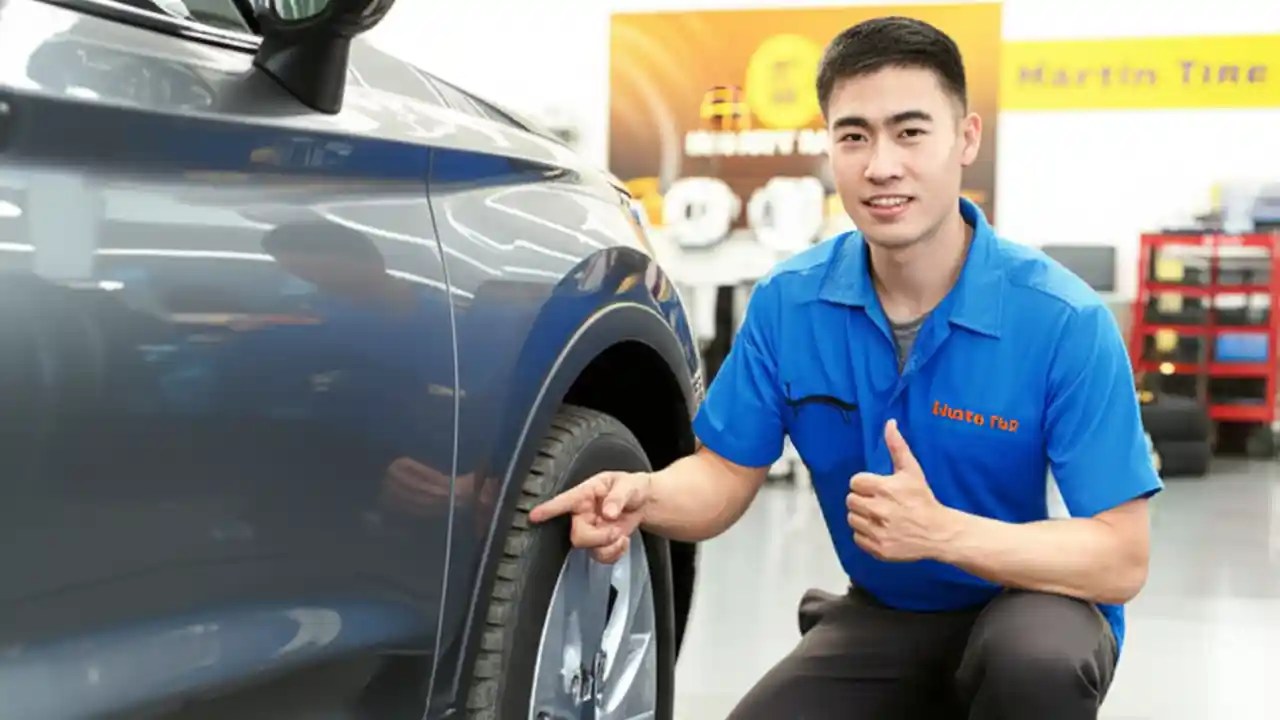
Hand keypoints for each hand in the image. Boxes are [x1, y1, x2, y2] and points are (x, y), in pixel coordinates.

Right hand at [529, 471, 652, 563]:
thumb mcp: (629, 485)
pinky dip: (614, 554)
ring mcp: (590, 529)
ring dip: (608, 547)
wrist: (644, 503)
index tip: (534, 516)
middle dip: (597, 538)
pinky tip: (622, 542)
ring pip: (586, 549)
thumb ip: (619, 497)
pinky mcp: (598, 543)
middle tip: (616, 531)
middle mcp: (583, 513)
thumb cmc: (632, 488)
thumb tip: (608, 513)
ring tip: (621, 535)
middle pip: (577, 535)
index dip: (548, 509)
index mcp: (586, 494)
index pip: (564, 501)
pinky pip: (600, 556)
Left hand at [847, 419, 956, 561]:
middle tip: (878, 502)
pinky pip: (857, 538)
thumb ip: (897, 446)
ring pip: (852, 519)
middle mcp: (879, 510)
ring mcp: (878, 531)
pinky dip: (866, 534)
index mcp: (884, 489)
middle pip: (850, 501)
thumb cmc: (923, 500)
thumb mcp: (911, 470)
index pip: (855, 482)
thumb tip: (890, 424)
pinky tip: (880, 529)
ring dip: (862, 517)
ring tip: (879, 516)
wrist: (938, 532)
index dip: (865, 484)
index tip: (877, 488)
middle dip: (862, 500)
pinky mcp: (878, 549)